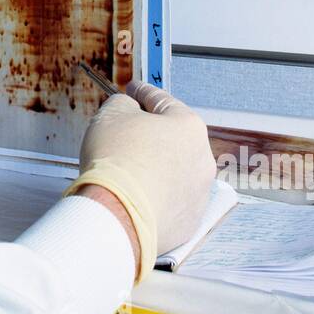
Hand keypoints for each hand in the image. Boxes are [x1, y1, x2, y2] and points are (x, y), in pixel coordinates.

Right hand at [66, 81, 215, 280]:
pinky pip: (171, 200)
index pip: (162, 102)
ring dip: (156, 167)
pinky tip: (137, 194)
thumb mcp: (110, 114)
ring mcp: (199, 193)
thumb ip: (123, 103)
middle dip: (151, 134)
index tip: (132, 91)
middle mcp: (202, 159)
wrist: (117, 214)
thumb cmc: (115, 162)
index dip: (142, 93)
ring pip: (175, 171)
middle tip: (125, 133)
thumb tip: (129, 108)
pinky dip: (157, 195)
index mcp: (189, 126)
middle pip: (173, 138)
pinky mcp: (189, 221)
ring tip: (128, 170)